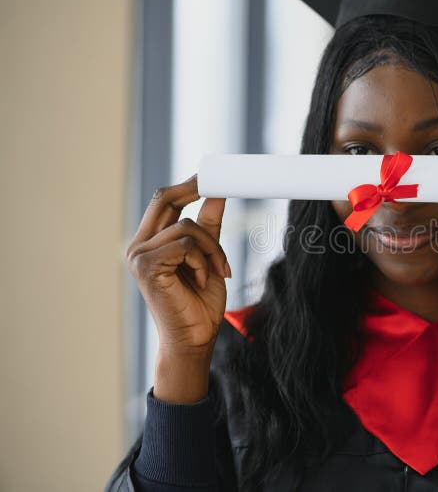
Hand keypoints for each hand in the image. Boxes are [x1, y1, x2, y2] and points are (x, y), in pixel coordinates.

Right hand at [126, 174, 230, 358]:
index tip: (211, 174)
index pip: (165, 201)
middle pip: (166, 199)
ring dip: (214, 248)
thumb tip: (218, 194)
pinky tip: (204, 281)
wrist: (196, 339)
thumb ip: (209, 226)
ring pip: (188, 227)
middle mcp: (139, 246)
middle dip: (196, 188)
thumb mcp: (209, 257)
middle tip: (221, 183)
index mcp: (151, 242)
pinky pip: (187, 246)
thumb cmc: (200, 303)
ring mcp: (139, 256)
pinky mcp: (146, 267)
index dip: (188, 185)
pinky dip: (204, 262)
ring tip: (220, 272)